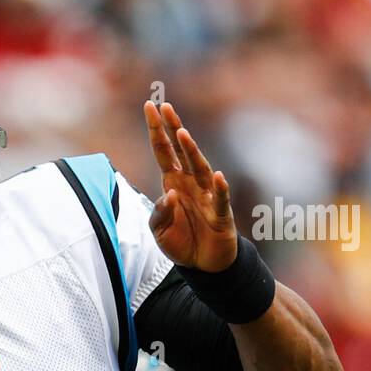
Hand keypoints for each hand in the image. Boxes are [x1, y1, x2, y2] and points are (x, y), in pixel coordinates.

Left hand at [142, 101, 236, 271]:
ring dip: (192, 151)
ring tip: (182, 133)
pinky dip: (219, 189)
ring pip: (200, 168)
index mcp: (172, 183)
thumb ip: (159, 213)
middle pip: (181, 151)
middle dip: (172, 129)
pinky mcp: (220, 215)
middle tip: (164, 106)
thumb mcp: (159, 230)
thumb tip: (169, 195)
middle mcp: (190, 184)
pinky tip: (218, 176)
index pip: (162, 151)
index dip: (156, 130)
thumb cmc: (181, 241)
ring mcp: (206, 197)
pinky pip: (220, 199)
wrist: (203, 265)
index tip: (149, 106)